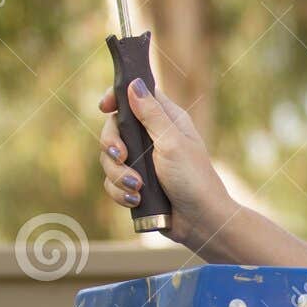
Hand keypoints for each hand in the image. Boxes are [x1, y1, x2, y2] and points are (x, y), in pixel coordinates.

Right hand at [98, 82, 232, 249]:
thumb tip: (134, 84)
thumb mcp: (172, 143)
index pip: (135, 97)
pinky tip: (136, 200)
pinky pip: (113, 183)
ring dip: (118, 175)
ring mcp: (144, 163)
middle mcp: (153, 138)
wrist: (202, 223)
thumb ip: (151, 115)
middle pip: (114, 129)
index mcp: (166, 121)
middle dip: (111, 144)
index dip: (116, 98)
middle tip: (121, 156)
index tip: (105, 107)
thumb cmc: (194, 180)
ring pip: (110, 160)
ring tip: (137, 188)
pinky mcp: (136, 185)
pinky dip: (120, 193)